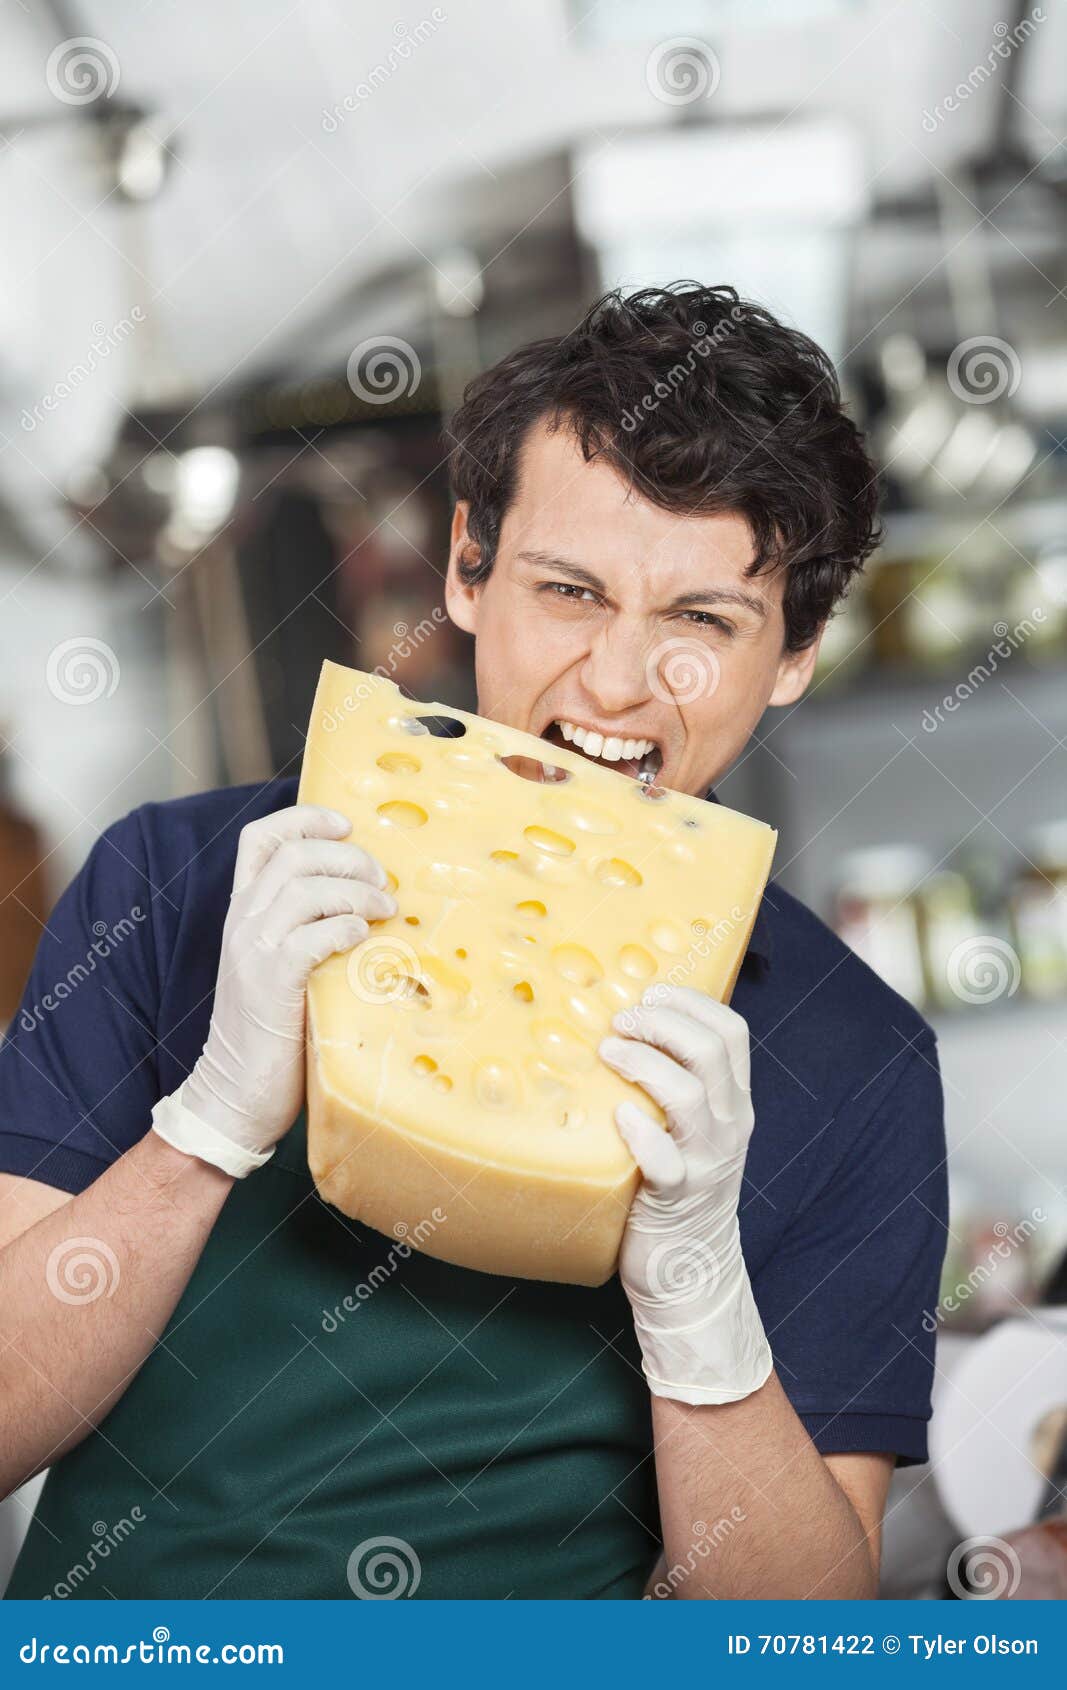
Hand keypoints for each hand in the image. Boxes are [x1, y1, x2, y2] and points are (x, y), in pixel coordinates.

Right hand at [179, 804, 395, 1158]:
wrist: (234, 1095)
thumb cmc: (274, 1034)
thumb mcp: (285, 967)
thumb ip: (311, 930)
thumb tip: (375, 904)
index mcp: (243, 912)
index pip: (260, 839)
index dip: (305, 819)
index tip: (347, 825)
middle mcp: (243, 923)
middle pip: (294, 855)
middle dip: (348, 857)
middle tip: (383, 881)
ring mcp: (252, 952)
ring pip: (304, 888)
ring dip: (356, 891)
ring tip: (385, 909)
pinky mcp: (269, 984)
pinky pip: (310, 936)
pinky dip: (343, 928)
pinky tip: (362, 939)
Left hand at [599, 984, 771, 1405]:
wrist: (691, 1270)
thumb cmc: (676, 1185)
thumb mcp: (690, 1128)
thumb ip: (674, 1081)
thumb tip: (622, 1025)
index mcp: (733, 1101)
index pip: (732, 1031)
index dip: (690, 1002)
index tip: (649, 991)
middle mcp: (728, 1125)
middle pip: (711, 1051)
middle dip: (662, 1023)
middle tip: (620, 1021)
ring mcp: (706, 1161)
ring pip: (689, 1096)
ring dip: (644, 1064)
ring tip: (608, 1053)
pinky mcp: (676, 1197)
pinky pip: (663, 1159)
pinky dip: (640, 1131)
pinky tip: (616, 1116)